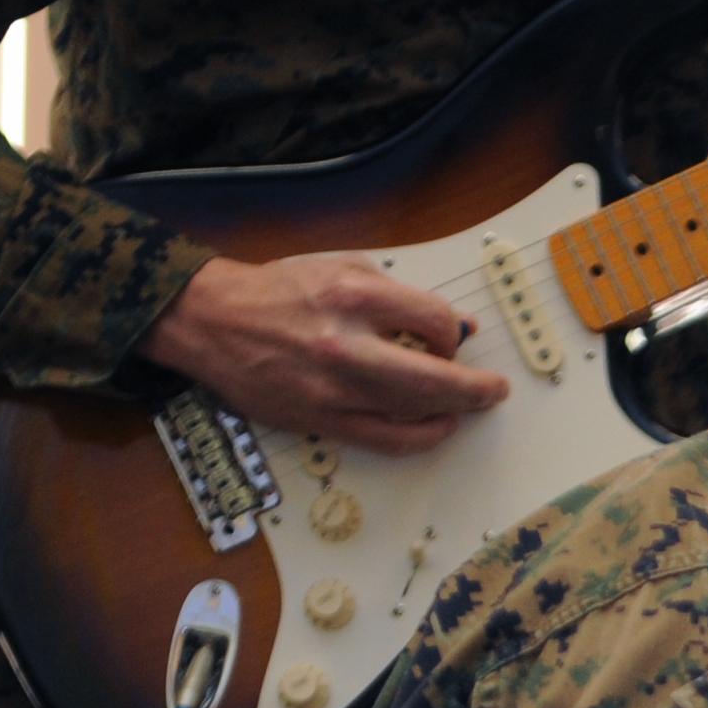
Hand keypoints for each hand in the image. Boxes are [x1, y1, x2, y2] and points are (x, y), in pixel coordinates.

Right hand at [139, 252, 513, 452]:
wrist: (212, 320)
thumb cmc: (279, 291)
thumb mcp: (341, 267)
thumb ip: (397, 293)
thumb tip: (451, 326)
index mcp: (353, 296)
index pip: (434, 321)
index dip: (452, 333)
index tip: (450, 337)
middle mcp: (346, 345)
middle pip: (435, 378)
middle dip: (475, 388)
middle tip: (494, 390)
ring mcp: (334, 390)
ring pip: (414, 413)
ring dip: (452, 412)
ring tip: (465, 407)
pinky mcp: (321, 420)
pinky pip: (386, 440)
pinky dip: (420, 436)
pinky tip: (435, 427)